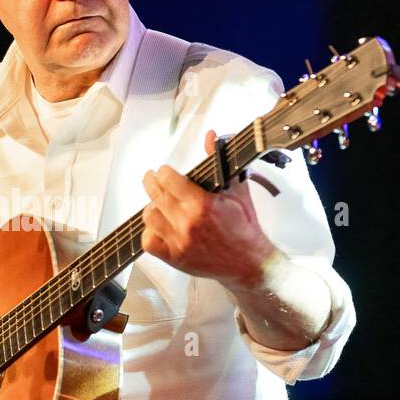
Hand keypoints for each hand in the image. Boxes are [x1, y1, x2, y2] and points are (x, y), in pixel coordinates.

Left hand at [140, 129, 285, 289]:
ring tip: (159, 203)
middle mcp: (188, 223)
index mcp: (202, 205)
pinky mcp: (175, 258)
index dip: (164, 172)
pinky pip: (149, 243)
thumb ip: (220, 161)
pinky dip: (150, 233)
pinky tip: (159, 227)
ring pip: (149, 217)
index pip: (168, 179)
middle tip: (153, 179)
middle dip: (152, 182)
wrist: (250, 263)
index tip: (166, 171)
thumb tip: (211, 136)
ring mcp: (179, 242)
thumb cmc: (245, 227)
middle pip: (155, 195)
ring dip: (152, 207)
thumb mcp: (236, 190)